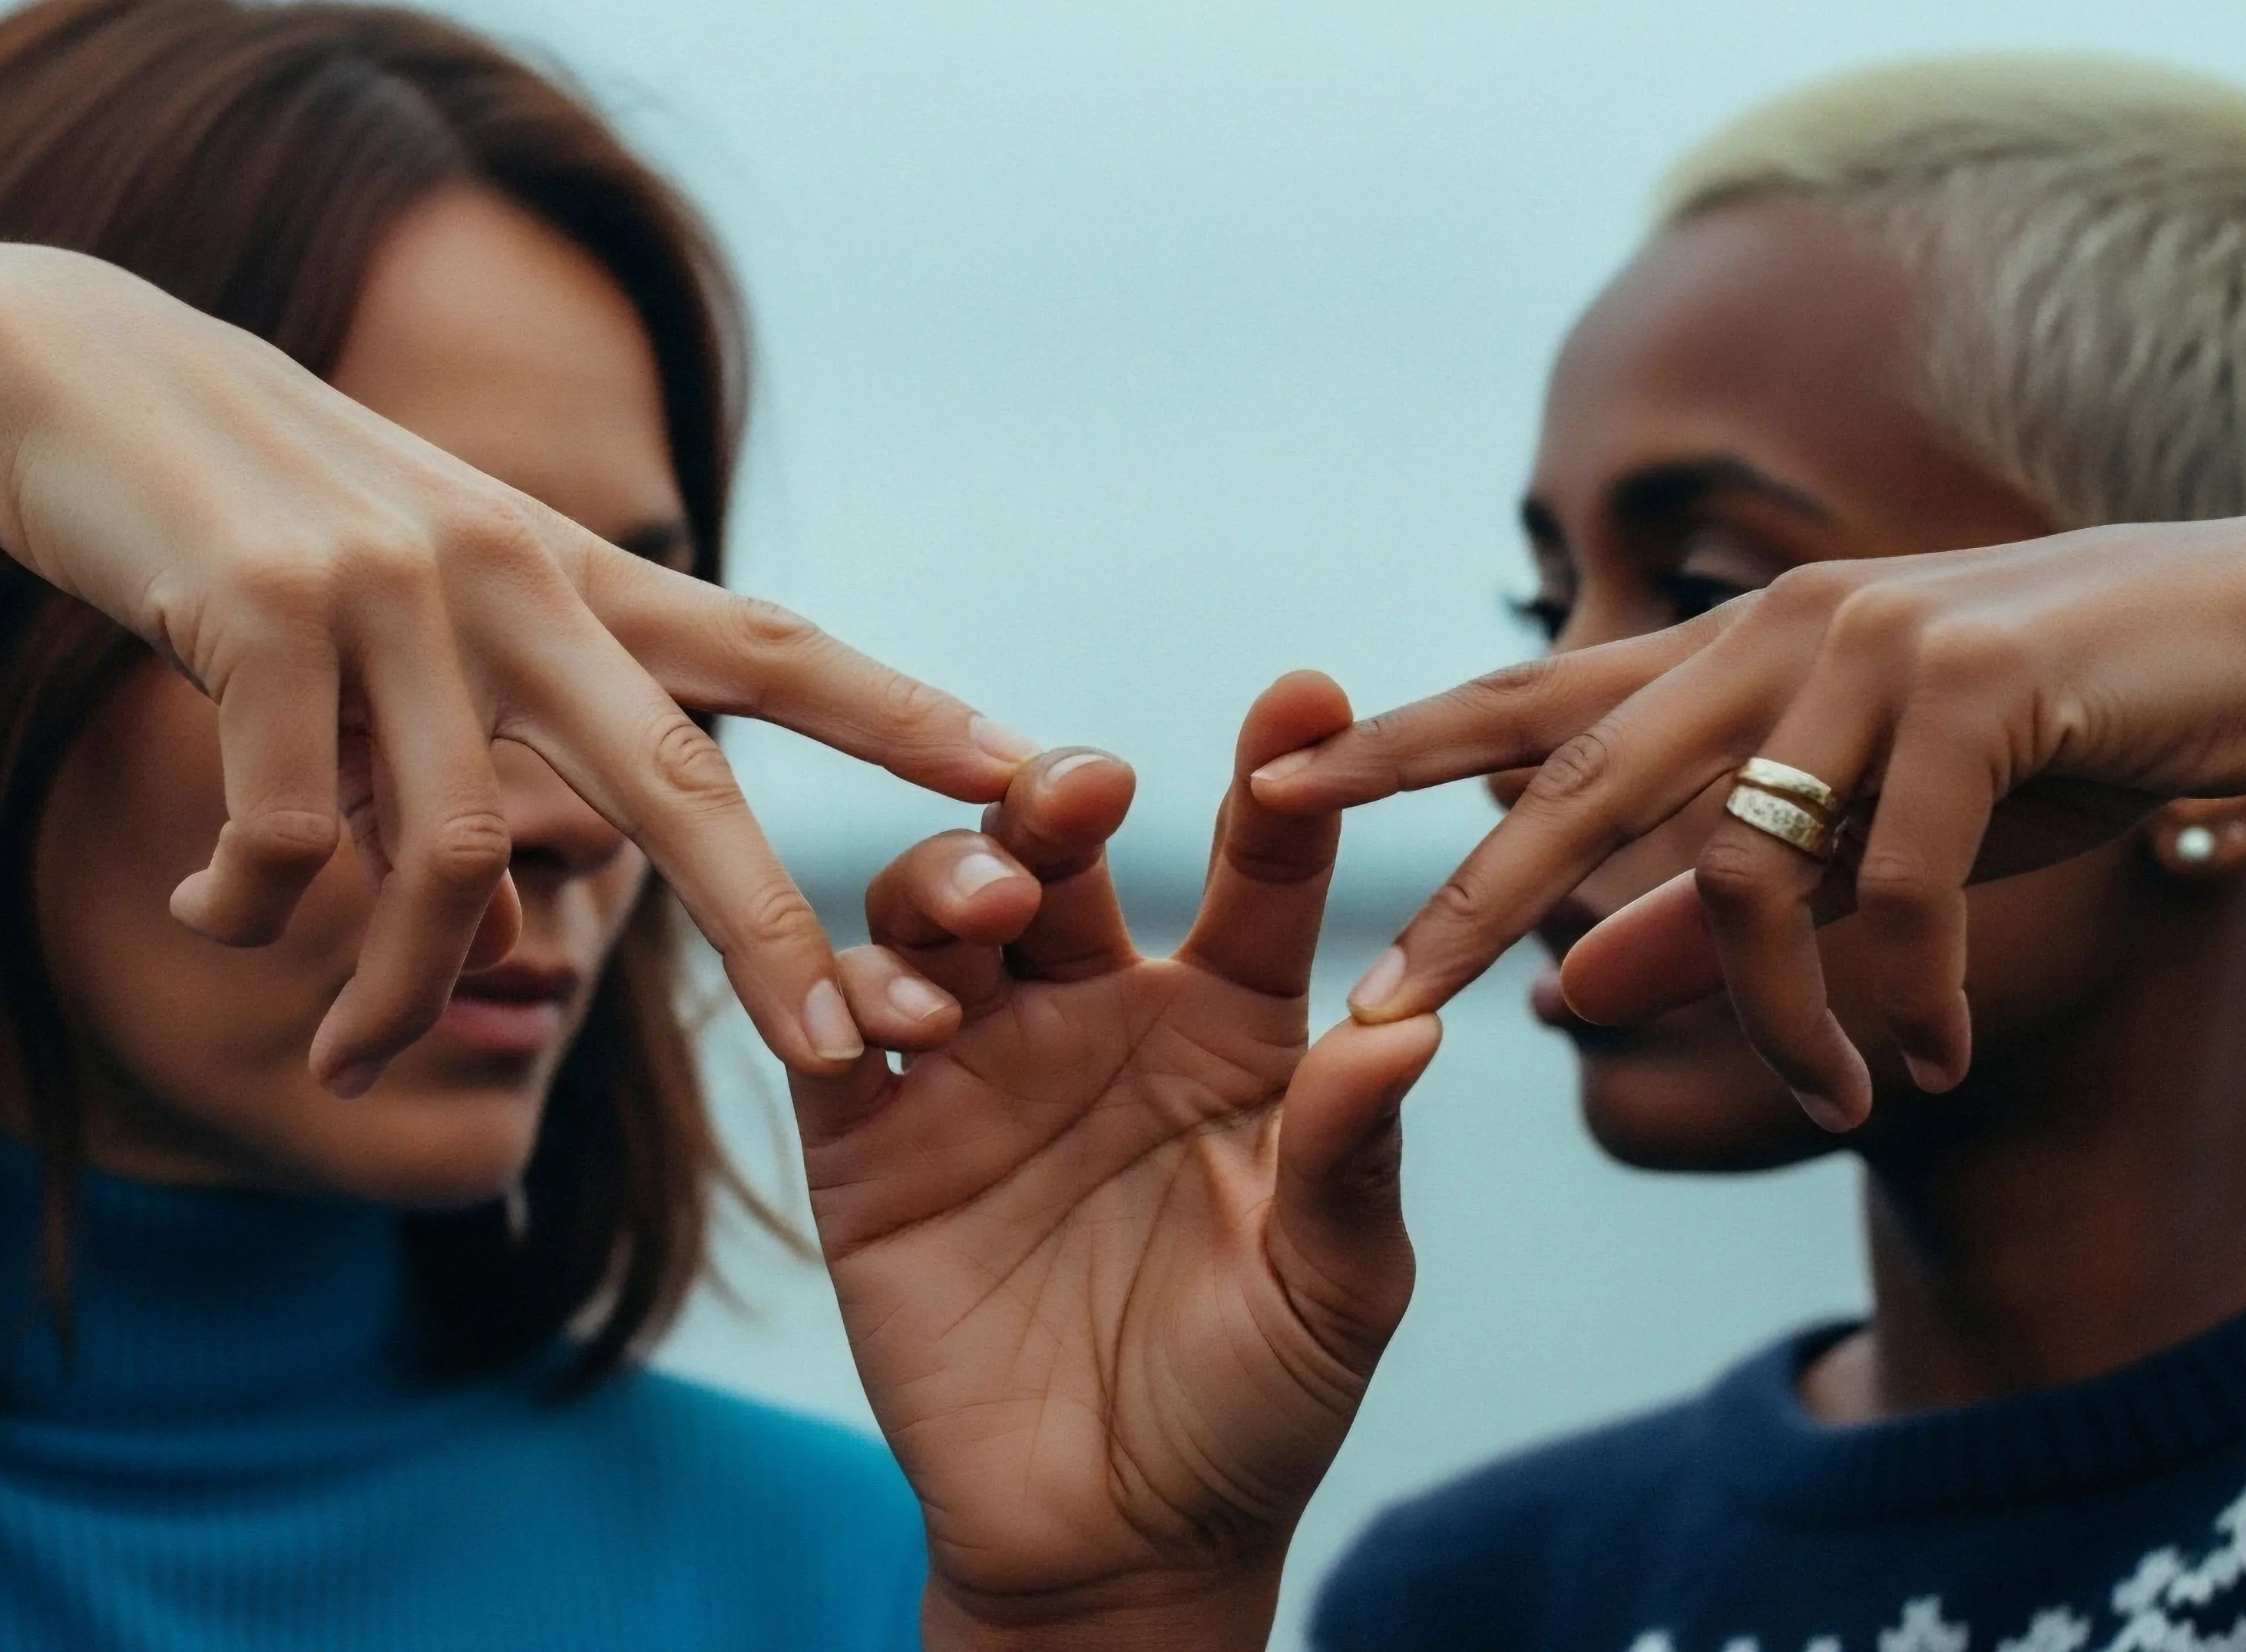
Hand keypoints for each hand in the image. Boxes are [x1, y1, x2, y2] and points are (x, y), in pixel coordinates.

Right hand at [0, 244, 1035, 1084]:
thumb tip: (538, 938)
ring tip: (344, 1056)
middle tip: (845, 1058)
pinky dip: (252, 909)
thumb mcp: (415, 619)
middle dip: (772, 928)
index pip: (777, 647)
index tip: (1042, 771)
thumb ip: (494, 752)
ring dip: (402, 990)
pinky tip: (211, 913)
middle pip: (681, 778)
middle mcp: (510, 576)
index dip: (914, 715)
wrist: (69, 375)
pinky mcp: (260, 612)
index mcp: (567, 574)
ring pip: (456, 857)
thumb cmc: (260, 522)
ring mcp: (391, 590)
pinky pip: (288, 835)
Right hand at [795, 673, 1442, 1649]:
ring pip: (936, 916)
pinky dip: (835, 995)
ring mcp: (974, 1074)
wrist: (1118, 1549)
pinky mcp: (870, 1146)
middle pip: (1057, 858)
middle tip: (1075, 790)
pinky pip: (831, 1035)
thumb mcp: (1335, 1286)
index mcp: (1228, 1029)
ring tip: (991, 925)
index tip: (1303, 696)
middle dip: (1052, 798)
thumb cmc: (1256, 1407)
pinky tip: (881, 1015)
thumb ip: (1350, 1154)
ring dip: (951, 888)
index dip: (1278, 784)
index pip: (1255, 876)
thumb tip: (1413, 1028)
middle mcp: (1095, 1021)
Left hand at [1248, 508, 2245, 1125]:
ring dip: (1777, 1017)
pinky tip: (1926, 1060)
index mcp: (1735, 647)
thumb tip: (1561, 993)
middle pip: (1574, 783)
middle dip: (1468, 903)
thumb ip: (1714, 891)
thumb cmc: (2056, 725)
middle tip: (1382, 1018)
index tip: (1272, 793)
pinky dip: (1899, 998)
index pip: (1526, 698)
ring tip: (1834, 1104)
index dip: (1397, 745)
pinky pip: (1892, 889)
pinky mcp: (1977, 689)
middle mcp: (1776, 630)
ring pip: (1747, 866)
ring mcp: (1871, 647)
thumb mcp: (1867, 820)